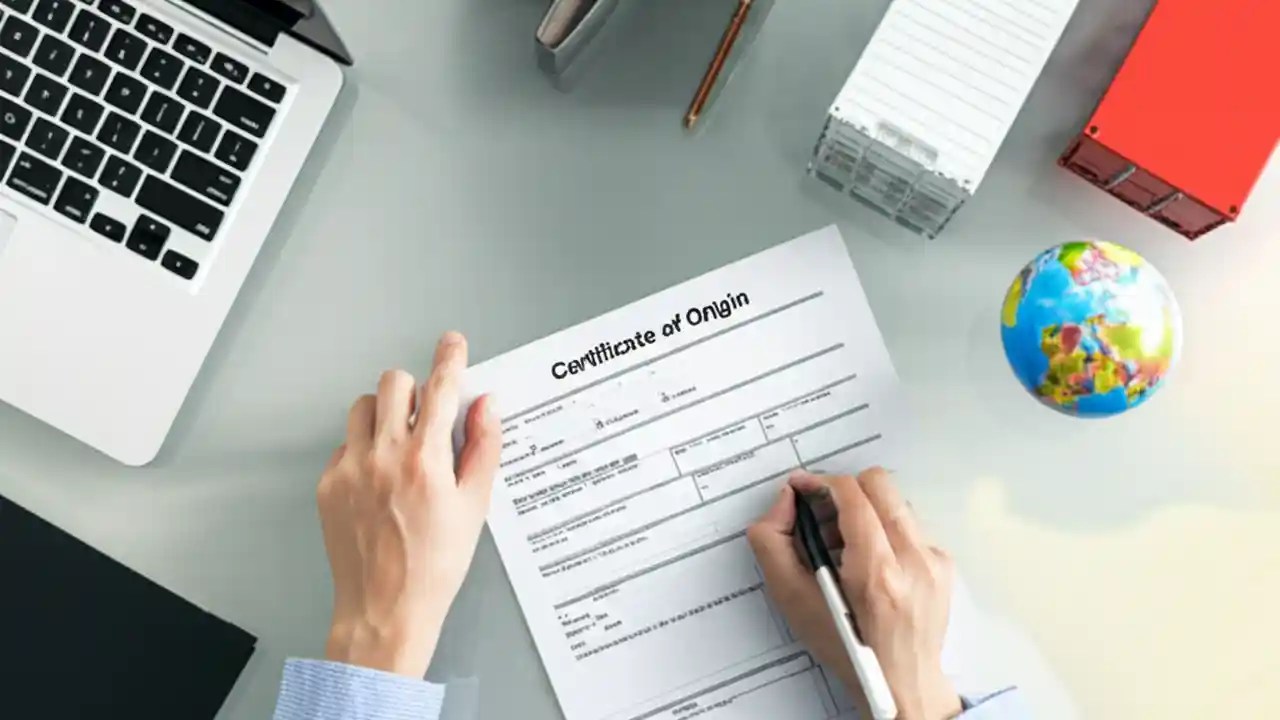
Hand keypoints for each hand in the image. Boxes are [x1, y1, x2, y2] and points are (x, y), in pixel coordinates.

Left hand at [317, 332, 500, 677]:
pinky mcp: (328, 487)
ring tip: (401, 443)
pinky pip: (344, 445)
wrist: (385, 611)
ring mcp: (349, 471)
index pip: (439, 389)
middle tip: (427, 412)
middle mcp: (382, 458)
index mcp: (424, 461)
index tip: (453, 344)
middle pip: (392, 384)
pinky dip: (363, 448)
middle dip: (413, 389)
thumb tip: (485, 408)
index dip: (450, 359)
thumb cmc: (434, 568)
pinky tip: (381, 477)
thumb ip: (482, 449)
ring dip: (384, 413)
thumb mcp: (475, 507)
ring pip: (361, 408)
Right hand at [747, 468, 961, 719]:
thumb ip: (773, 544)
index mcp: (875, 571)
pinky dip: (885, 531)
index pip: (852, 494)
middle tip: (825, 515)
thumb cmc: (847, 646)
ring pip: (895, 502)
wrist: (900, 681)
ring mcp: (933, 560)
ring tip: (846, 543)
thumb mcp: (793, 601)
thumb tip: (785, 502)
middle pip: (879, 484)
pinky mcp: (944, 564)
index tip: (803, 488)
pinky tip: (871, 560)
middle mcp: (912, 560)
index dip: (820, 483)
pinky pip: (910, 525)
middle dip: (845, 491)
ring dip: (865, 510)